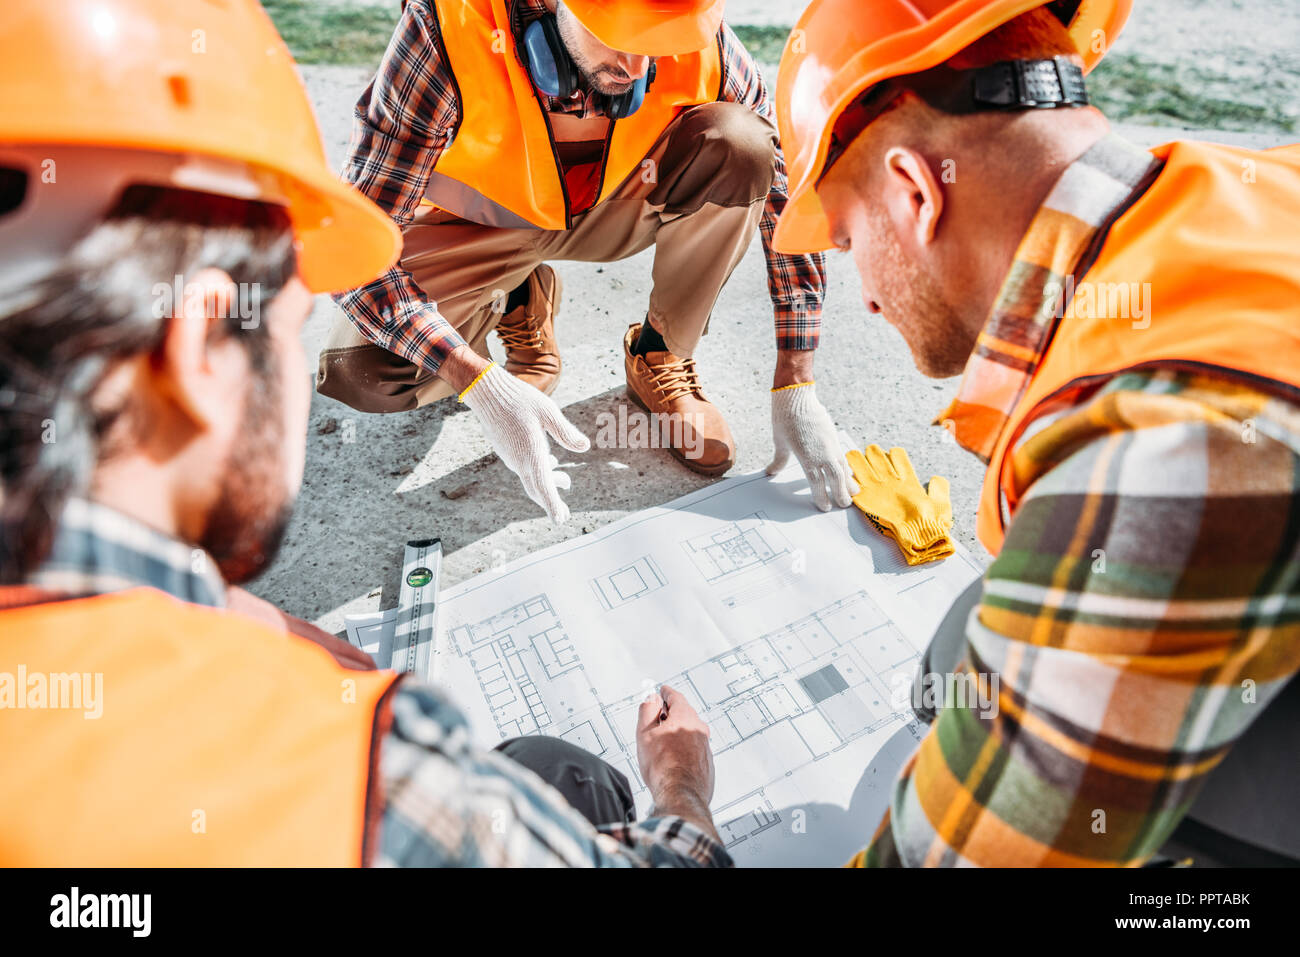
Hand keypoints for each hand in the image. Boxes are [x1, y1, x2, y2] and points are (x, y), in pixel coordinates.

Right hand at [460, 363, 589, 522]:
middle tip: (564, 512)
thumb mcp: (548, 412)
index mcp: (531, 454)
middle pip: (536, 489)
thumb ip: (566, 432)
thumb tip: (584, 447)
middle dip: (551, 501)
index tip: (560, 520)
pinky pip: (523, 467)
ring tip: (566, 480)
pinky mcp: (505, 450)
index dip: (553, 506)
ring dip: (547, 481)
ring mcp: (509, 456)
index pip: (544, 488)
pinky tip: (549, 461)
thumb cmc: (519, 399)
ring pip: (530, 477)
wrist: (486, 392)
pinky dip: (537, 470)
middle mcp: (519, 460)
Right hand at [636, 685, 715, 826]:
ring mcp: (705, 746)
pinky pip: (693, 749)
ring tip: (660, 748)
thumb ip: (647, 711)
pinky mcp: (706, 762)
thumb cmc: (664, 768)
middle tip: (656, 721)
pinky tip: (671, 761)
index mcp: (685, 718)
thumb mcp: (645, 734)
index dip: (665, 694)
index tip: (661, 692)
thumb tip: (651, 699)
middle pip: (683, 714)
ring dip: (676, 735)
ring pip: (688, 733)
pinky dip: (682, 750)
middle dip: (669, 716)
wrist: (681, 796)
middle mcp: (699, 729)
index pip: (675, 697)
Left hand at [766, 382, 856, 510]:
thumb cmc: (785, 418)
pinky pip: (843, 456)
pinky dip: (847, 467)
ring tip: (854, 494)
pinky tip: (850, 473)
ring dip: (849, 482)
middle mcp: (822, 453)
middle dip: (841, 493)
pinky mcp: (834, 436)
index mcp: (807, 457)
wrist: (797, 396)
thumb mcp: (780, 441)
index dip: (822, 497)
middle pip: (835, 478)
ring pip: (843, 468)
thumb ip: (779, 460)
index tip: (825, 507)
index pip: (817, 483)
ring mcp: (830, 444)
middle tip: (844, 505)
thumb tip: (770, 472)